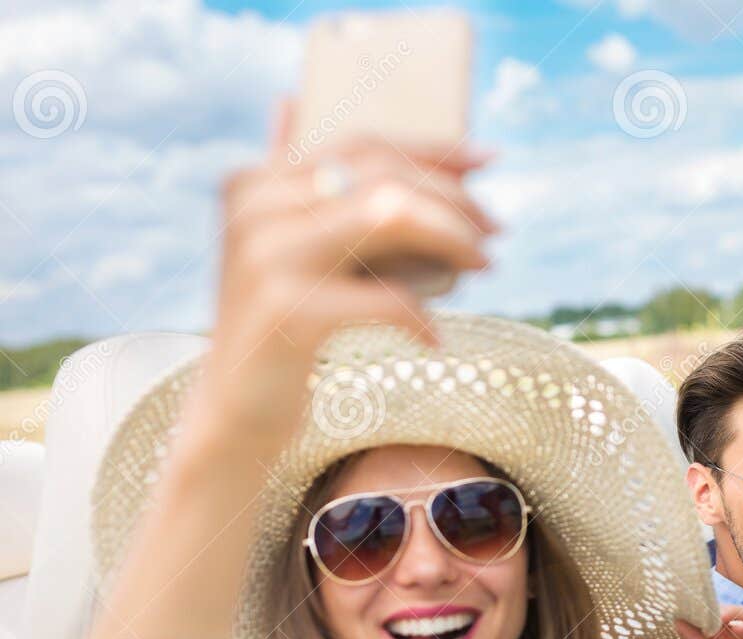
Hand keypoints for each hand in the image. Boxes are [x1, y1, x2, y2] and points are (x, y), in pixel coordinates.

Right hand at [190, 98, 496, 450]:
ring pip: (390, 215)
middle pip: (384, 176)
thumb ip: (307, 191)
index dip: (433, 151)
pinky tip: (434, 340)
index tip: (489, 160)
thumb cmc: (284, 331)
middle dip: (454, 200)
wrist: (234, 412)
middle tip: (495, 233)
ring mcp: (266, 256)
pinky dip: (423, 316)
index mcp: (258, 183)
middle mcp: (255, 207)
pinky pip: (387, 298)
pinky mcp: (287, 311)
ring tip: (482, 266)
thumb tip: (310, 108)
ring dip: (452, 238)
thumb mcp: (292, 252)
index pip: (363, 145)